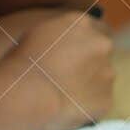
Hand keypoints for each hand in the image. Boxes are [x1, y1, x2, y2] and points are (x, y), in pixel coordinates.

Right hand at [11, 10, 114, 129]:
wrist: (25, 93)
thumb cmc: (22, 59)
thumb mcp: (38, 28)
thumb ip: (62, 27)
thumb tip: (68, 33)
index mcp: (84, 24)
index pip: (100, 28)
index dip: (88, 40)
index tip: (78, 50)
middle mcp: (101, 45)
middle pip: (104, 51)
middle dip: (92, 59)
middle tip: (69, 71)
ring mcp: (107, 73)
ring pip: (103, 76)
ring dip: (90, 81)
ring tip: (63, 91)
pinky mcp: (105, 100)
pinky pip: (99, 101)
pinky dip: (87, 103)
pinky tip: (67, 105)